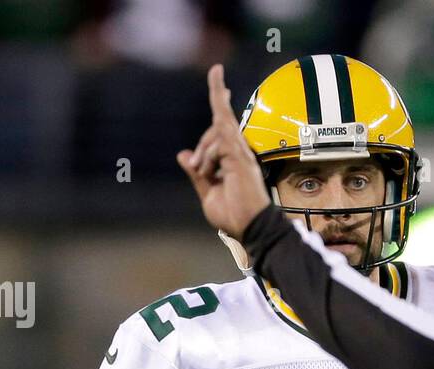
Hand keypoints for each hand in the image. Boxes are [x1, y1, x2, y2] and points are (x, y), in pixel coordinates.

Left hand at [176, 63, 271, 239]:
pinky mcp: (240, 158)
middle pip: (218, 123)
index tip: (217, 73)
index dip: (219, 95)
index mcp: (234, 157)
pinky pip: (220, 140)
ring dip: (204, 153)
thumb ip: (197, 173)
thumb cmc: (234, 216)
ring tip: (207, 176)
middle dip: (203, 144)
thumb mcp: (208, 193)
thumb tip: (183, 155)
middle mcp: (241, 151)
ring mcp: (242, 153)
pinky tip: (211, 172)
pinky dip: (209, 154)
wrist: (250, 230)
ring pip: (217, 130)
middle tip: (200, 170)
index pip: (225, 120)